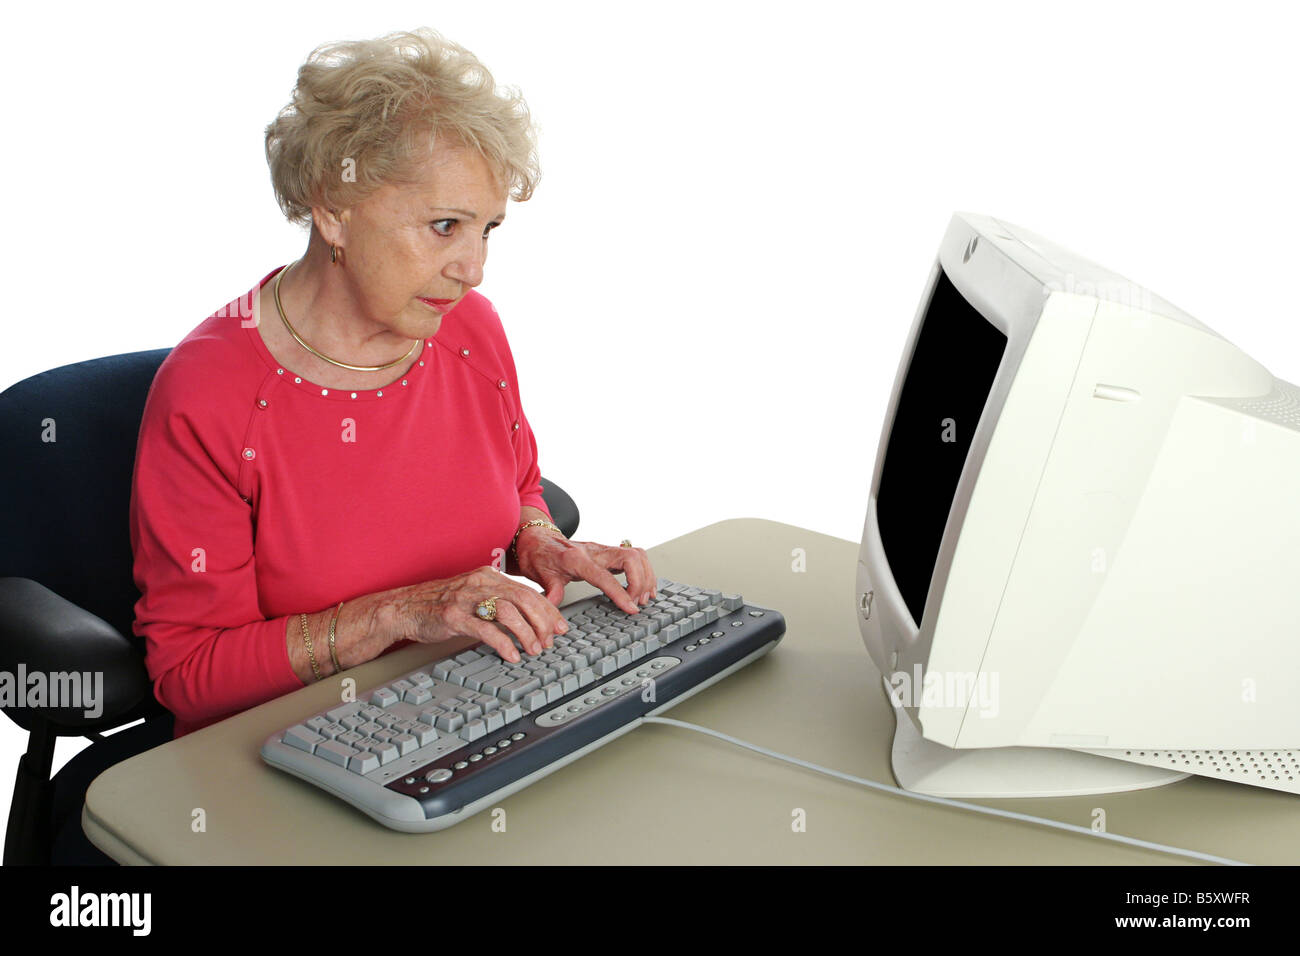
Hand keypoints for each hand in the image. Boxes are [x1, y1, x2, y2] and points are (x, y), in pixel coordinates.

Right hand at [390, 566, 568, 662]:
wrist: (405, 608)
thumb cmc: (441, 604)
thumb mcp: (474, 595)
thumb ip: (499, 601)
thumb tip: (528, 618)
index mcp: (488, 576)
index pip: (528, 590)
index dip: (547, 610)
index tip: (560, 627)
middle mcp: (480, 583)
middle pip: (523, 599)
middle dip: (542, 622)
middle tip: (550, 641)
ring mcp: (466, 598)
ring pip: (507, 612)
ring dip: (526, 633)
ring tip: (534, 650)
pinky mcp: (453, 616)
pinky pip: (485, 629)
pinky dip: (503, 643)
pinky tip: (512, 654)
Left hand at [514, 531, 656, 614]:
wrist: (537, 540)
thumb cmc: (539, 555)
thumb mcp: (540, 575)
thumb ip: (551, 590)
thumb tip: (554, 605)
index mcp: (578, 558)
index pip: (605, 576)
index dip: (621, 593)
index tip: (631, 607)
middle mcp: (595, 551)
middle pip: (631, 558)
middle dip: (640, 581)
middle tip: (638, 602)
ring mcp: (603, 551)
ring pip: (637, 555)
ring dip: (646, 576)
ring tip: (644, 597)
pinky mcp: (608, 554)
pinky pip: (635, 557)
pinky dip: (644, 571)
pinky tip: (644, 586)